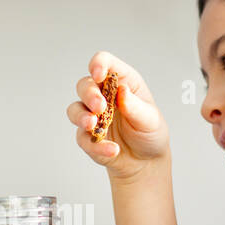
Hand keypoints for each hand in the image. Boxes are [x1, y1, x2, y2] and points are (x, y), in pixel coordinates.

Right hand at [67, 51, 169, 180]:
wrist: (145, 162)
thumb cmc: (150, 133)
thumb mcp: (150, 119)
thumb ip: (135, 106)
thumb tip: (121, 91)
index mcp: (121, 81)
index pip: (104, 62)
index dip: (98, 64)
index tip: (98, 74)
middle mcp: (103, 95)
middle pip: (85, 85)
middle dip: (89, 94)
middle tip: (99, 107)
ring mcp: (92, 116)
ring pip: (75, 110)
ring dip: (81, 117)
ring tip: (92, 125)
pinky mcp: (87, 136)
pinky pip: (82, 138)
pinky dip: (95, 145)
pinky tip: (112, 150)